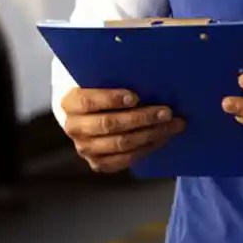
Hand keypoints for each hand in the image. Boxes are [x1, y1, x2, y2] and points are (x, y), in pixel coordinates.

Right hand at [61, 88, 185, 173]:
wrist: (86, 114)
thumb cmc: (98, 90)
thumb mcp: (98, 80)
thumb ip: (113, 79)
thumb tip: (147, 78)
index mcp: (70, 103)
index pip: (89, 101)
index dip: (112, 99)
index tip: (135, 96)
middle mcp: (74, 128)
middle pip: (109, 124)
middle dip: (142, 118)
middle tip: (166, 111)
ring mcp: (85, 148)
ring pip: (121, 144)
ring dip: (151, 134)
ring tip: (172, 124)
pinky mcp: (98, 163)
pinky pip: (125, 159)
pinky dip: (147, 148)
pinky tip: (162, 138)